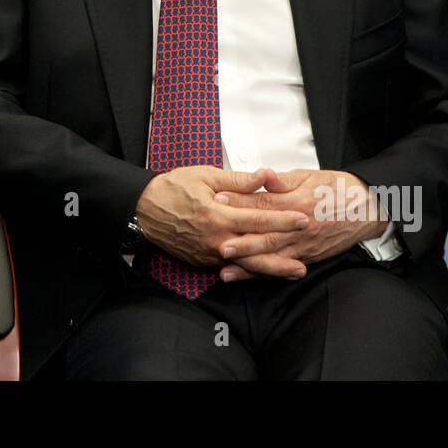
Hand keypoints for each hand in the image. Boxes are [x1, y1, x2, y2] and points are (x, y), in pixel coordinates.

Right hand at [134, 167, 310, 273]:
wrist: (142, 209)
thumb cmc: (171, 189)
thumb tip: (264, 176)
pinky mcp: (202, 260)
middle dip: (283, 255)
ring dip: (271, 269)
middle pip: (256, 251)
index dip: (282, 220)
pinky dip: (249, 270)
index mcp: (218, 216)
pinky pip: (230, 267)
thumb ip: (238, 180)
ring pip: (245, 265)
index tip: (301, 219)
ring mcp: (208, 253)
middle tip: (305, 259)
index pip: (258, 219)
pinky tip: (265, 271)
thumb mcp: (205, 176)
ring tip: (293, 271)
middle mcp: (215, 239)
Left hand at [214, 169, 389, 281]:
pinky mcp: (306, 257)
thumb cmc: (337, 190)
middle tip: (215, 238)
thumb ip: (283, 180)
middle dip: (238, 236)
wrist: (366, 210)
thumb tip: (262, 175)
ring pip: (271, 254)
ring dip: (247, 261)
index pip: (263, 202)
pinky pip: (281, 267)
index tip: (217, 199)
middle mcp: (300, 226)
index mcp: (298, 201)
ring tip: (224, 265)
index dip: (239, 202)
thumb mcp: (310, 176)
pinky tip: (245, 276)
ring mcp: (303, 244)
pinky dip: (263, 273)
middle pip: (264, 232)